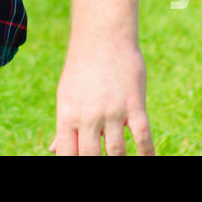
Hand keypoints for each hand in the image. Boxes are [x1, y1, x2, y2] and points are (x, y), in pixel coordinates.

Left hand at [50, 36, 153, 154]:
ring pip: (117, 151)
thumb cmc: (82, 69)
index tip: (80, 164)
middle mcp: (88, 116)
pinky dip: (147, 153)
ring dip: (119, 159)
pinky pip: (143, 136)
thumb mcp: (67, 96)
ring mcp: (112, 111)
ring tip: (120, 159)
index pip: (67, 153)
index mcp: (67, 114)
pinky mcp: (134, 104)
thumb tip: (53, 149)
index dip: (72, 164)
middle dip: (96, 164)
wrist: (102, 37)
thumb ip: (65, 126)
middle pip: (91, 157)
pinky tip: (148, 159)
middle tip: (102, 161)